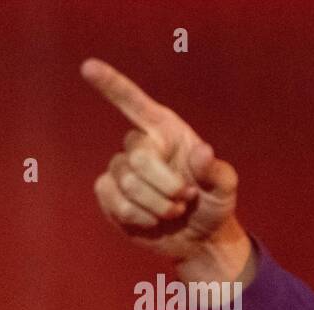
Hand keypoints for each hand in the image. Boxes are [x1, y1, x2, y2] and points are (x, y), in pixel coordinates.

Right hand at [81, 58, 249, 283]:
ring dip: (158, 206)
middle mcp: (140, 146)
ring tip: (175, 211)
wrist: (201, 237)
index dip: (112, 85)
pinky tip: (154, 221)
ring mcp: (121, 170)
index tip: (88, 66)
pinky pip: (116, 203)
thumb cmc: (213, 203)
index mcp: (165, 131)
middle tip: (186, 198)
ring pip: (127, 184)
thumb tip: (203, 152)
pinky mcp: (109, 195)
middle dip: (167, 186)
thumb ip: (217, 171)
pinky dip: (141, 217)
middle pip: (137, 158)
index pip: (135, 103)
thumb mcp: (225, 188)